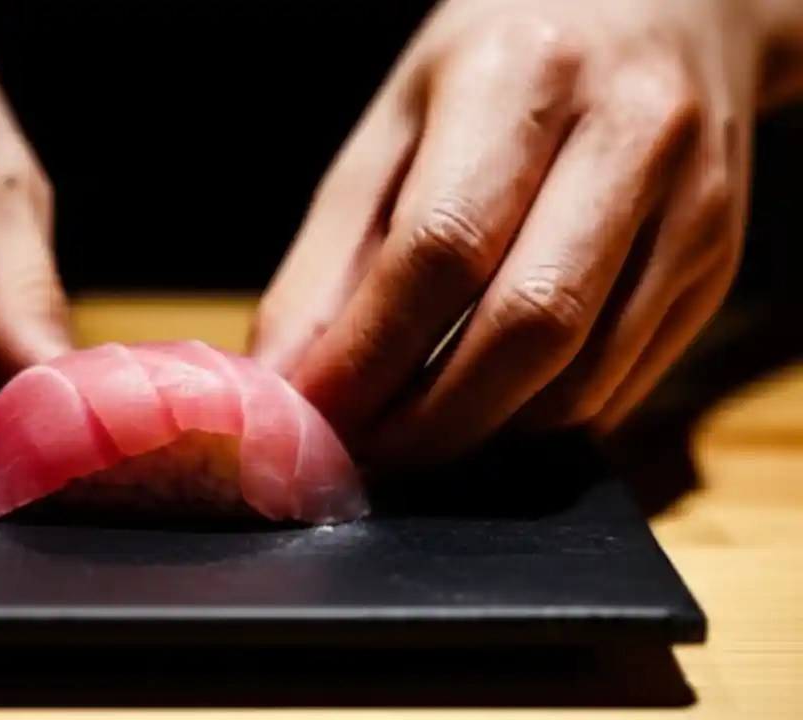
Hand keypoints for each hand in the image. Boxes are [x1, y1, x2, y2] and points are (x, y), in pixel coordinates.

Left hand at [250, 0, 769, 466]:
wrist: (667, 11)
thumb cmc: (503, 65)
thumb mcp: (396, 126)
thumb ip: (331, 256)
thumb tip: (284, 381)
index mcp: (522, 77)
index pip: (441, 245)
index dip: (370, 352)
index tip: (314, 418)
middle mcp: (627, 133)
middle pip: (529, 325)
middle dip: (429, 420)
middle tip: (364, 454)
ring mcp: (693, 203)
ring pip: (583, 376)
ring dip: (482, 430)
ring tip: (413, 432)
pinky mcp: (718, 264)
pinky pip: (622, 384)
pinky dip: (539, 417)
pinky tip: (489, 404)